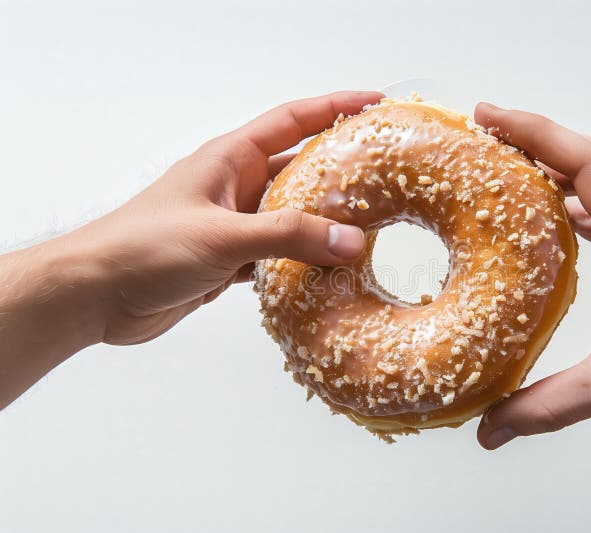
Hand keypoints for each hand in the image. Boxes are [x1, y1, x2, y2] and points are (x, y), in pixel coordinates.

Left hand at [0, 91, 380, 408]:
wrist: (97, 296)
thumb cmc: (142, 248)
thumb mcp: (221, 236)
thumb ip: (287, 237)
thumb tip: (350, 241)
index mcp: (230, 159)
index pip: (292, 120)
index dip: (334, 107)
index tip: (373, 103)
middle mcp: (235, 186)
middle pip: (300, 168)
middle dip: (342, 168)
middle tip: (386, 172)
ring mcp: (233, 223)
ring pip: (292, 215)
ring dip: (325, 221)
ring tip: (369, 226)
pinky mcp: (229, 259)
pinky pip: (279, 252)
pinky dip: (304, 259)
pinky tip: (327, 270)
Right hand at [473, 103, 590, 450]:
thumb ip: (553, 405)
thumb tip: (493, 425)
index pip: (588, 163)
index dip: (535, 134)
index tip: (490, 117)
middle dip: (534, 136)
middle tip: (485, 129)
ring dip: (557, 158)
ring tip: (510, 160)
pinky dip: (579, 187)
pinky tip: (557, 206)